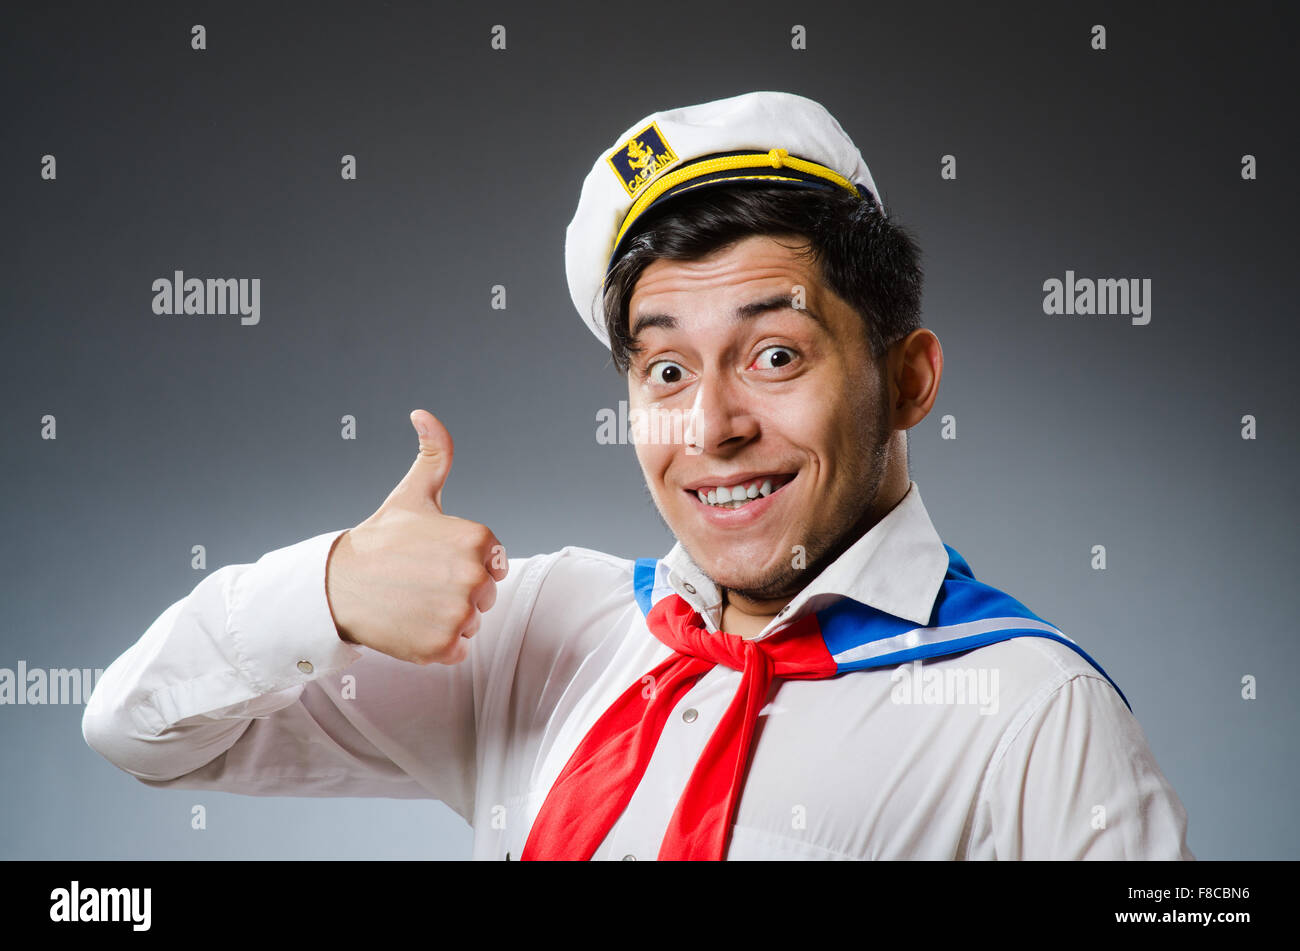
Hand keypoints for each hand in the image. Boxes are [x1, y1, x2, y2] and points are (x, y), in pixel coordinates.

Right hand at [325, 410, 507, 664]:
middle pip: (486, 593)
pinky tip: (411, 624)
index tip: (433, 558)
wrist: (337, 586)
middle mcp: (474, 578)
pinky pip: (459, 649)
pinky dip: (438, 643)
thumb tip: (423, 414)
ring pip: (473, 621)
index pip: (493, 561)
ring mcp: (459, 615)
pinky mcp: (444, 648)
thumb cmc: (379, 540)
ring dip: (449, 617)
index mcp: (477, 540)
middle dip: (458, 590)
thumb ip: (434, 453)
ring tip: (414, 601)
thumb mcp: (412, 493)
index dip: (464, 561)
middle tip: (420, 581)